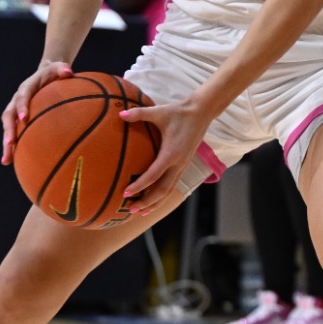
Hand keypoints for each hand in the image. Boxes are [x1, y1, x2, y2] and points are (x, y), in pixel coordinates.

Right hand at [1, 60, 71, 163]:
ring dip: (6, 143)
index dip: (21, 106)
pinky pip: (13, 133)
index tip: (24, 118)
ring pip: (7, 127)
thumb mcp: (59, 67)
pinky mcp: (17, 120)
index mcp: (27, 87)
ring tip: (6, 159)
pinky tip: (10, 162)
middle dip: (8, 129)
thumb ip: (63, 68)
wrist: (45, 76)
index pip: (22, 95)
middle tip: (10, 143)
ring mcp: (15, 110)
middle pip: (8, 115)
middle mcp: (17, 99)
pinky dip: (11, 147)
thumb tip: (69, 72)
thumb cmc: (54, 73)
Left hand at [118, 97, 219, 212]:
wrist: (201, 112)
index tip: (126, 194)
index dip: (139, 186)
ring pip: (169, 191)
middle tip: (131, 210)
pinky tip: (154, 200)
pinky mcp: (184, 165)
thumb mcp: (159, 111)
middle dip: (147, 202)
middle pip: (162, 190)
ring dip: (155, 202)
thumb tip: (120, 113)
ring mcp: (183, 166)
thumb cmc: (179, 112)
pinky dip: (162, 195)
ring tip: (141, 212)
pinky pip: (173, 185)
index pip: (153, 175)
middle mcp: (179, 163)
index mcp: (171, 153)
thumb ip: (139, 113)